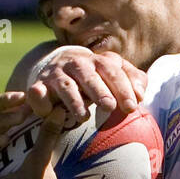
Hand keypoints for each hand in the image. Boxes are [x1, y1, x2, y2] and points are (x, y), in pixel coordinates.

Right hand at [26, 47, 146, 121]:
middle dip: (99, 90)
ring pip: (66, 85)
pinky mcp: (39, 85)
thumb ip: (131, 79)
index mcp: (98, 61)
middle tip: (109, 106)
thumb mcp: (113, 73)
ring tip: (83, 117)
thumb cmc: (93, 75)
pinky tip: (46, 111)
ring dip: (74, 100)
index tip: (132, 106)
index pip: (113, 71)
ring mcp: (57, 74)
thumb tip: (141, 94)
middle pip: (89, 75)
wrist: (56, 64)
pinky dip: (40, 100)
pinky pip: (38, 92)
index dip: (123, 88)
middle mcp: (77, 64)